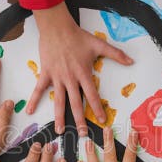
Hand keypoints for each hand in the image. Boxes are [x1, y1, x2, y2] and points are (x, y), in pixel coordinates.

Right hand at [28, 2, 132, 135]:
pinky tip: (30, 112)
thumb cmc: (77, 36)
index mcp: (83, 74)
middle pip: (76, 103)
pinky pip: (39, 89)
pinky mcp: (45, 74)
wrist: (57, 28)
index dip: (97, 109)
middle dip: (79, 120)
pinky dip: (33, 100)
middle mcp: (70, 79)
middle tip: (83, 133)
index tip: (102, 120)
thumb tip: (132, 61)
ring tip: (60, 130)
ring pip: (59, 101)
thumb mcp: (99, 44)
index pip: (92, 95)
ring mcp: (57, 78)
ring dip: (59, 117)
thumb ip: (116, 54)